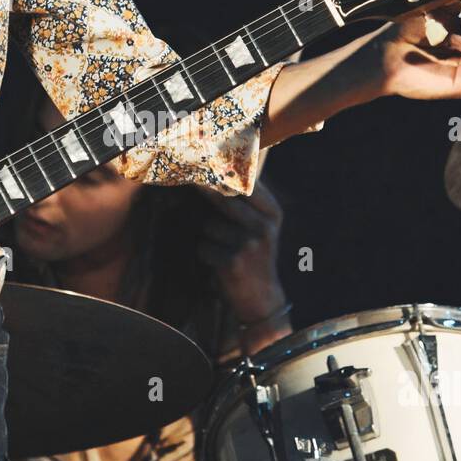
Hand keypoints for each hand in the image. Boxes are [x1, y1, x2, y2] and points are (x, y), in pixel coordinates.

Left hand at [195, 179, 290, 353]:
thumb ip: (247, 201)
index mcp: (273, 213)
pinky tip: (218, 264)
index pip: (246, 183)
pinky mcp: (232, 262)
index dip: (222, 172)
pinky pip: (204, 247)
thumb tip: (219, 169)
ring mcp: (248, 244)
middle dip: (203, 190)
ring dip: (207, 236)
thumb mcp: (261, 227)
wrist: (262, 298)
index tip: (203, 161)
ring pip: (209, 225)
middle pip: (223, 198)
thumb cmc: (256, 257)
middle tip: (187, 181)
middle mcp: (263, 226)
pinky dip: (205, 255)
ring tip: (221, 249)